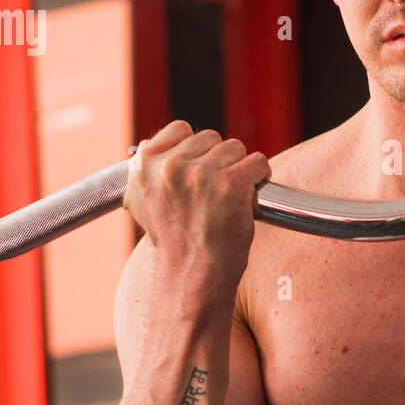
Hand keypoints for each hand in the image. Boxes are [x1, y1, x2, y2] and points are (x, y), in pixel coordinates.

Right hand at [123, 121, 269, 287]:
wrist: (192, 276)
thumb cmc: (175, 243)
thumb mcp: (144, 202)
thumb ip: (148, 171)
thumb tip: (149, 145)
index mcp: (144, 165)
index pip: (180, 128)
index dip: (196, 148)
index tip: (198, 171)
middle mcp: (170, 166)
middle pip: (211, 137)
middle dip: (218, 161)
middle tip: (213, 193)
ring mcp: (201, 174)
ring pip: (235, 148)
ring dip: (239, 170)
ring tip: (227, 199)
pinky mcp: (231, 185)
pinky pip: (258, 162)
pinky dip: (260, 177)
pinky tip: (248, 197)